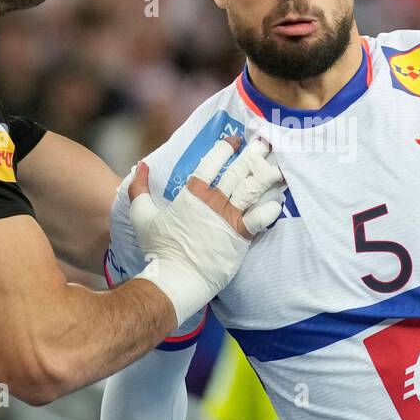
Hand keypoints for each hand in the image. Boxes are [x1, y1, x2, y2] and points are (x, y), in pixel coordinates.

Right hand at [129, 136, 284, 324]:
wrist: (176, 278)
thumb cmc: (159, 249)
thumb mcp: (141, 215)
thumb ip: (140, 188)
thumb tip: (141, 166)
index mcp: (193, 194)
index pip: (212, 162)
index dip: (225, 148)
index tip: (235, 140)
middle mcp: (214, 201)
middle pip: (238, 171)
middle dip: (254, 154)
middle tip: (264, 142)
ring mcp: (229, 218)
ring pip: (253, 189)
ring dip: (267, 175)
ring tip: (279, 165)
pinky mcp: (241, 237)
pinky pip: (261, 219)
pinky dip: (270, 209)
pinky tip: (278, 201)